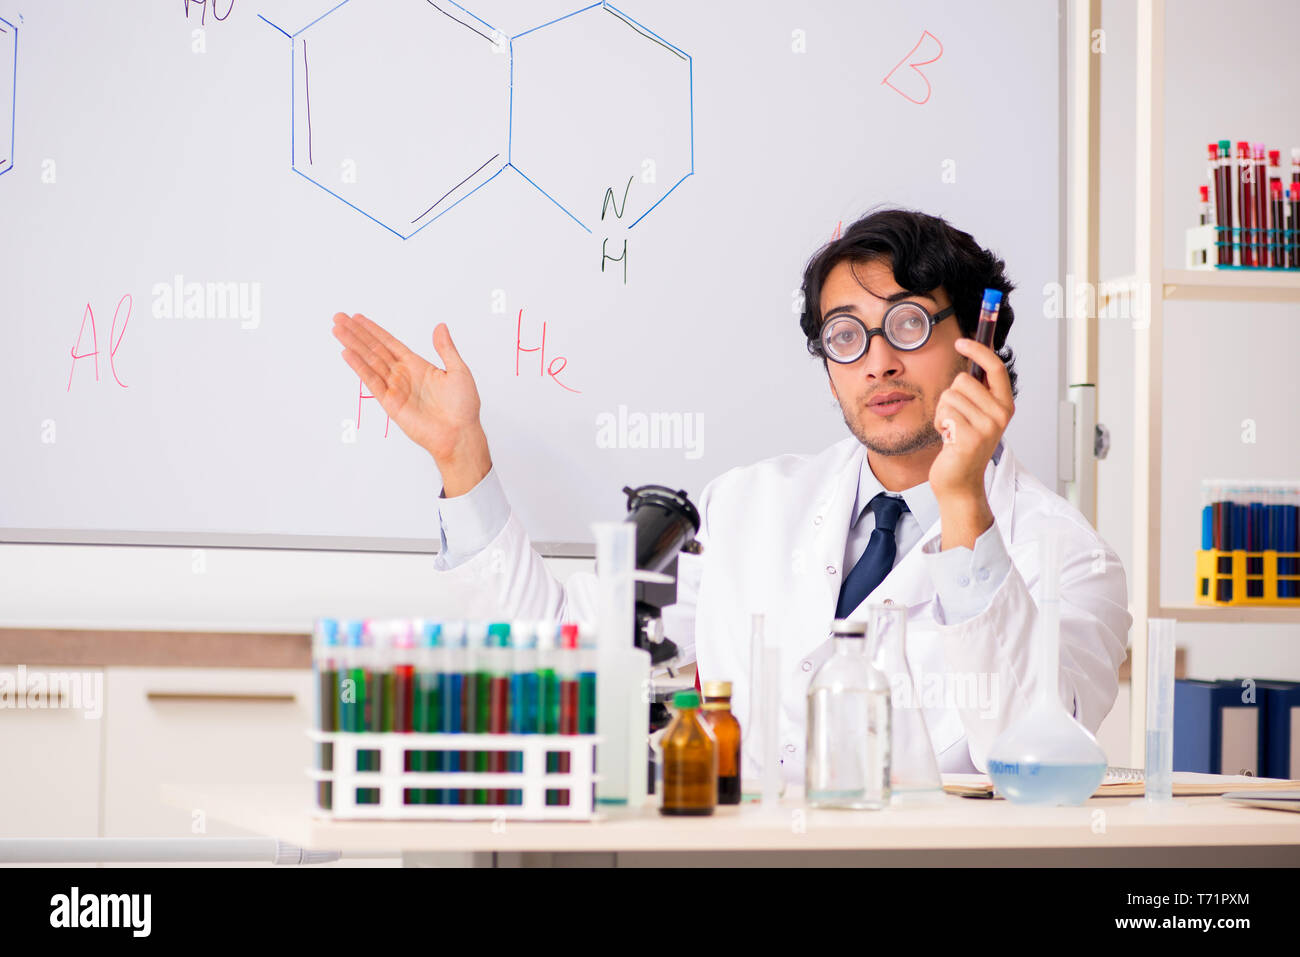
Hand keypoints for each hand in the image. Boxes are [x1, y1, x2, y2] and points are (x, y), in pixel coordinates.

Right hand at [332, 314, 491, 495]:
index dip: (374, 330)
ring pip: (369, 361)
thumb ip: (446, 349)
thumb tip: (440, 326)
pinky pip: (372, 381)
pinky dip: (358, 367)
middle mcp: (403, 375)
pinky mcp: (390, 403)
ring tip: (337, 330)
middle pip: (374, 349)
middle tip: (339, 317)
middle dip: (356, 333)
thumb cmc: (463, 407)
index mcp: (418, 366)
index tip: (358, 318)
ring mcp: (395, 388)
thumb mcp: (458, 371)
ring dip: (353, 345)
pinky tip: (347, 353)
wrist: (459, 434)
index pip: (390, 343)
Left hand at [929, 337, 1014, 547]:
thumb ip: (976, 390)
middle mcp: (1000, 414)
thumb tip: (970, 352)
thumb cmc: (962, 446)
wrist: (959, 483)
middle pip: (963, 379)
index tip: (960, 342)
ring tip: (952, 431)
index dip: (978, 350)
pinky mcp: (969, 437)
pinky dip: (939, 423)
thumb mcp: (976, 414)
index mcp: (1005, 405)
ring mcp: (986, 427)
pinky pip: (944, 411)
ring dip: (943, 411)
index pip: (996, 368)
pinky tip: (947, 439)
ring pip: (950, 395)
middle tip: (955, 420)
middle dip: (950, 396)